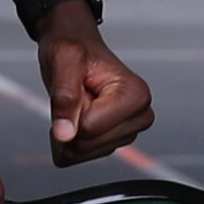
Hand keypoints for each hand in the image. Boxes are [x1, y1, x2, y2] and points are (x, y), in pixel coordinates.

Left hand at [38, 23, 153, 163]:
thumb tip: (64, 133)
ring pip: (81, 153)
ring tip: (77, 100)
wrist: (74, 46)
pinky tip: (75, 116)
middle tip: (75, 92)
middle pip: (86, 145)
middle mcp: (139, 116)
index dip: (71, 108)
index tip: (78, 84)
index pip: (89, 128)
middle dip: (69, 121)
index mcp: (135, 96)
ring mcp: (127, 132)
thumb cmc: (73, 47)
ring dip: (67, 129)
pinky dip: (67, 140)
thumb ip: (64, 96)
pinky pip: (77, 158)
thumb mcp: (64, 58)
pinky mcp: (113, 142)